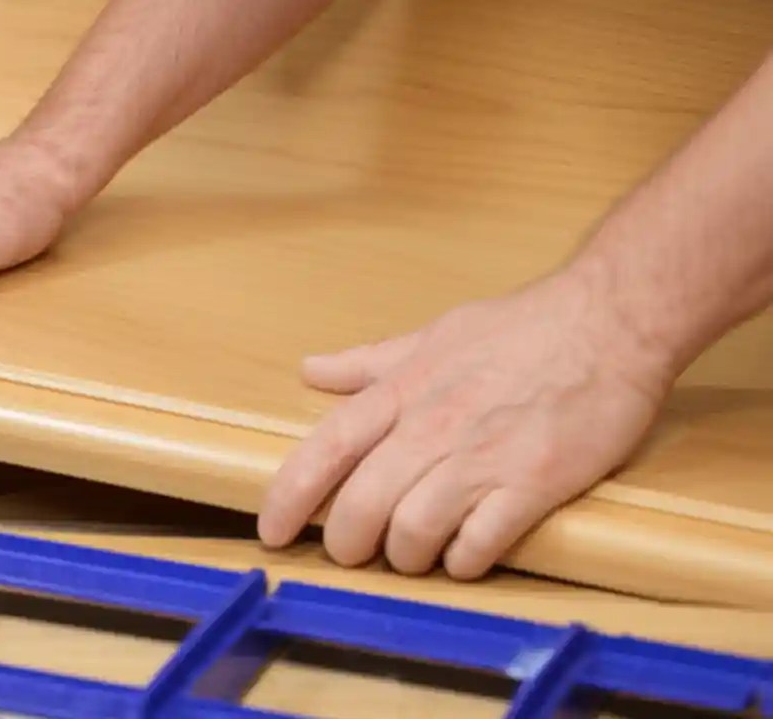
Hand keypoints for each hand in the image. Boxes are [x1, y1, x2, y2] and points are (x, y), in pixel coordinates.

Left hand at [257, 268, 677, 578]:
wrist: (610, 320)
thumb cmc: (520, 327)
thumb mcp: (433, 334)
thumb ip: (369, 362)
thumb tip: (311, 369)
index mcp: (401, 392)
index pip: (324, 451)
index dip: (289, 497)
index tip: (271, 531)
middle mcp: (432, 428)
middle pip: (361, 507)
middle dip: (347, 544)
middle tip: (355, 551)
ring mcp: (483, 458)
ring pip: (413, 533)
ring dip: (406, 556)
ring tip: (414, 553)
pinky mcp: (534, 483)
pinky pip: (479, 544)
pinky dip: (462, 561)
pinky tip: (465, 554)